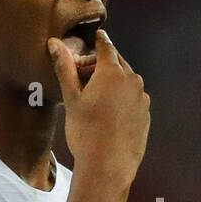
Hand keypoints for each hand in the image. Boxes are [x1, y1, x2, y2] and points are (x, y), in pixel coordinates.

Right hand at [48, 29, 149, 189]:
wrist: (108, 166)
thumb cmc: (85, 132)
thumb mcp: (71, 98)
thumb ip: (65, 67)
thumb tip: (54, 43)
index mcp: (113, 72)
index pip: (106, 46)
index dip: (99, 40)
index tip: (98, 35)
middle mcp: (132, 81)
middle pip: (117, 64)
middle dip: (102, 65)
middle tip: (85, 74)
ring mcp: (142, 99)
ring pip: (126, 82)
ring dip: (112, 83)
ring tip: (95, 98)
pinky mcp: (146, 115)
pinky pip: (133, 99)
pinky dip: (122, 99)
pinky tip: (108, 114)